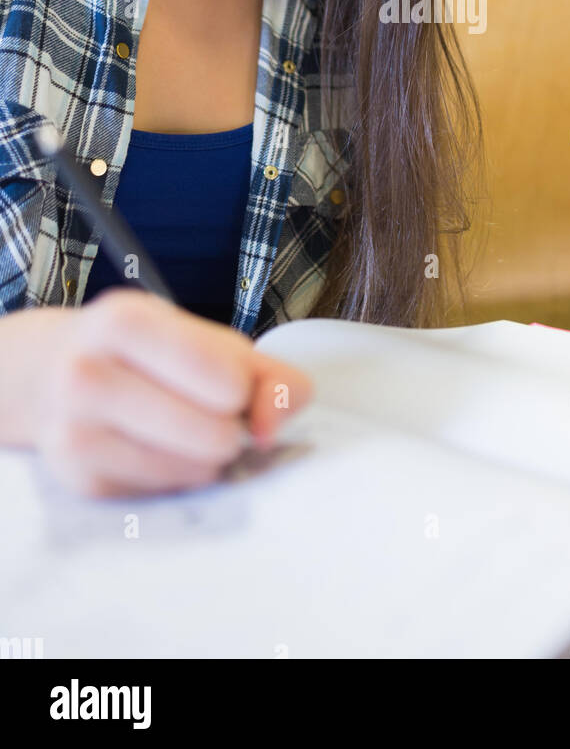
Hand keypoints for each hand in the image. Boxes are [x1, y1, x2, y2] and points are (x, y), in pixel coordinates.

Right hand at [28, 289, 313, 496]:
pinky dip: (176, 476)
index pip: (226, 377)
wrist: (48, 372)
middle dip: (228, 426)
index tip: (227, 382)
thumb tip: (275, 427)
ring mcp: (76, 432)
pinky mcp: (80, 480)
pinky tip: (153, 447)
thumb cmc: (145, 352)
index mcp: (125, 322)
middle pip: (214, 433)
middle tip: (204, 409)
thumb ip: (266, 374)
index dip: (243, 389)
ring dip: (206, 456)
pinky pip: (167, 493)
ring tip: (180, 426)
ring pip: (194, 470)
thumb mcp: (202, 338)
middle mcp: (88, 375)